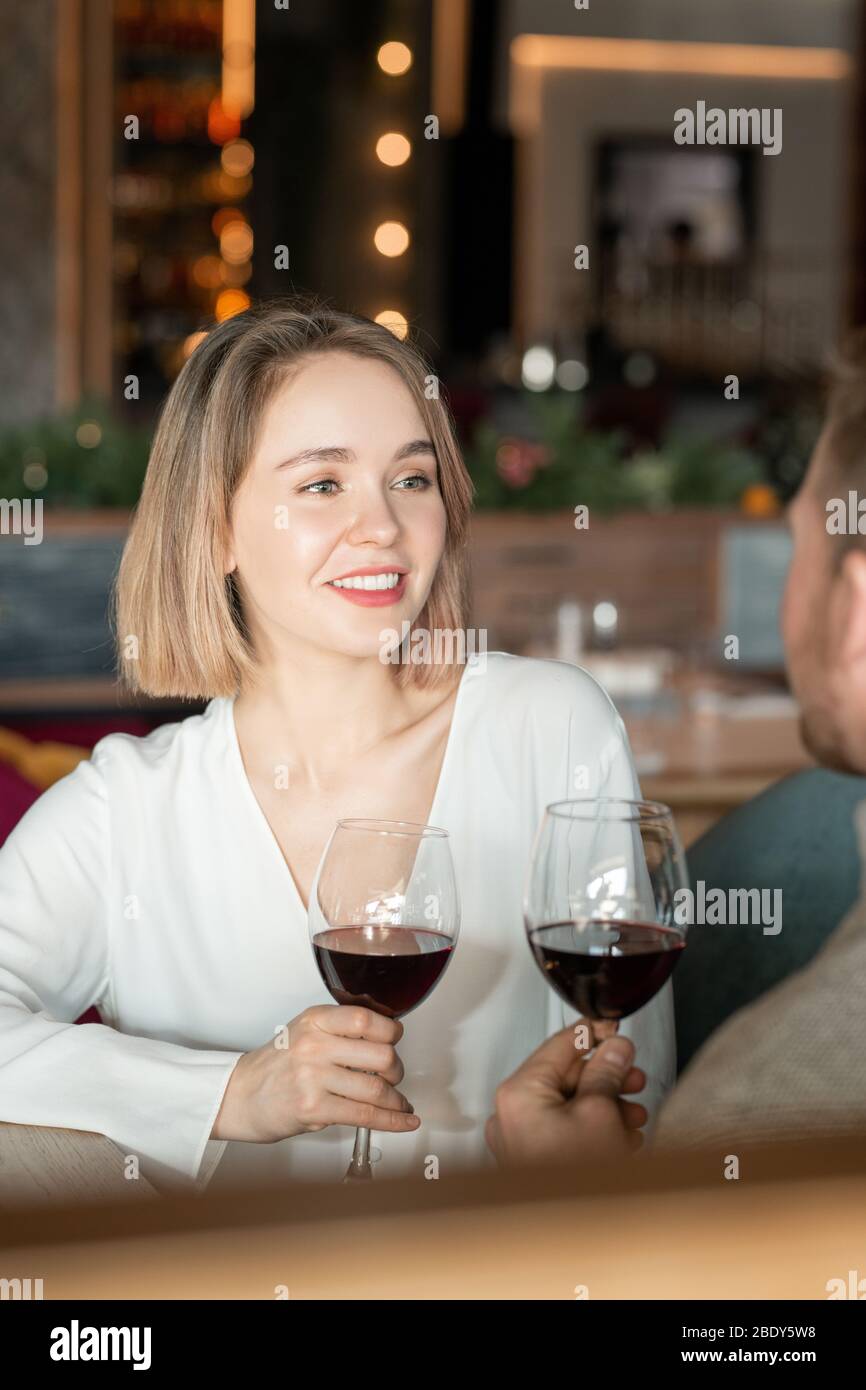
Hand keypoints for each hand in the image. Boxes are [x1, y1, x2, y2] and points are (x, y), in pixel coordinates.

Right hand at [211, 1005, 419, 1142]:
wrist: (240, 1096)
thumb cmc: (275, 1066)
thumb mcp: (303, 1031)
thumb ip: (338, 1031)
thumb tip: (385, 1040)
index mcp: (315, 1020)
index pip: (365, 1019)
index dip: (391, 1031)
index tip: (395, 1039)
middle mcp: (314, 1045)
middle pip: (380, 1055)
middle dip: (396, 1069)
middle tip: (394, 1075)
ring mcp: (314, 1078)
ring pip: (376, 1088)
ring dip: (396, 1099)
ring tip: (398, 1102)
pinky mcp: (314, 1109)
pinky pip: (366, 1115)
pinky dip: (392, 1121)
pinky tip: (403, 1121)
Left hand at [485, 1021, 647, 1167]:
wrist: (572, 1233)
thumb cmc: (576, 1180)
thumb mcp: (600, 1112)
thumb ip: (607, 1072)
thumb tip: (615, 1047)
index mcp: (519, 1092)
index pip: (560, 1044)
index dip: (594, 1033)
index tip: (615, 1028)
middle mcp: (511, 1113)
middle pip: (565, 1076)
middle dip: (606, 1076)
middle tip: (633, 1074)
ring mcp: (520, 1138)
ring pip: (568, 1103)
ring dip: (606, 1103)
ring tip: (634, 1112)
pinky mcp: (533, 1158)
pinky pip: (564, 1127)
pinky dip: (593, 1125)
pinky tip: (621, 1134)